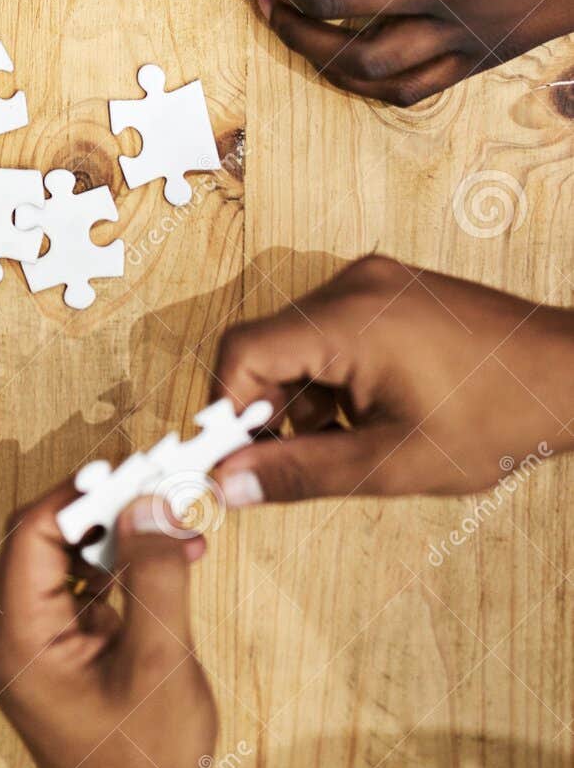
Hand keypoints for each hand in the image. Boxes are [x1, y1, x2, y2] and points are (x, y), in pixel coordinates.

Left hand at [0, 484, 215, 767]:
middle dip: (108, 507)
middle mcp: (11, 636)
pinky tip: (173, 557)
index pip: (32, 530)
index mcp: (16, 638)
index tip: (134, 466)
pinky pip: (83, 587)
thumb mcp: (160, 661)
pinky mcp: (58, 652)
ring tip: (178, 522)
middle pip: (47, 538)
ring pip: (68, 558)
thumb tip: (149, 500)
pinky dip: (125, 567)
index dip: (83, 490)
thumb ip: (154, 574)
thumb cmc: (144, 766)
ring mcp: (33, 645)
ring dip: (123, 535)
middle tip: (161, 482)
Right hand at [211, 256, 573, 504]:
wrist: (571, 377)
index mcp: (347, 318)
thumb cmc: (496, 418)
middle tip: (286, 463)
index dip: (226, 409)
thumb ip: (303, 472)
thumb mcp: (391, 462)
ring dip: (302, 397)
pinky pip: (332, 330)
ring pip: (299, 341)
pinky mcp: (391, 290)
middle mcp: (353, 285)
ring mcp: (374, 282)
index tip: (230, 458)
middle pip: (268, 345)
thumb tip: (231, 484)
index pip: (244, 351)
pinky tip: (365, 417)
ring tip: (343, 445)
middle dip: (266, 410)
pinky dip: (331, 376)